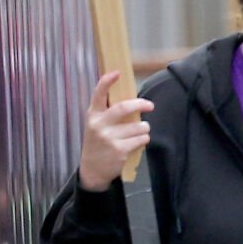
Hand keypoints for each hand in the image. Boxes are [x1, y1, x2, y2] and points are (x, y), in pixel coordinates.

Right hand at [79, 71, 152, 192]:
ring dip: (143, 128)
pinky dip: (143, 139)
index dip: (107, 82)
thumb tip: (132, 97)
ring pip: (139, 125)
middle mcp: (99, 125)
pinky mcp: (119, 150)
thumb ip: (109, 111)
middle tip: (150, 105)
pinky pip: (142, 139)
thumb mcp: (97, 125)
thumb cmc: (100, 141)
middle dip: (141, 104)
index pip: (98, 95)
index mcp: (93, 116)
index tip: (117, 73)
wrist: (93, 171)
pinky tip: (135, 143)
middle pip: (125, 107)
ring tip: (136, 133)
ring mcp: (108, 138)